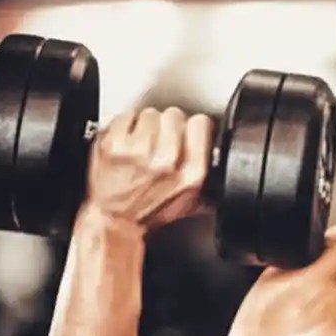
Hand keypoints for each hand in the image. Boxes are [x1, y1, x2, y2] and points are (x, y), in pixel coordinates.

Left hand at [85, 107, 213, 231]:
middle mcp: (167, 161)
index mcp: (192, 174)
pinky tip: (127, 140)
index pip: (200, 124)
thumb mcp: (191, 203)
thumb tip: (222, 162)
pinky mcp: (114, 145)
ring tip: (143, 142)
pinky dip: (125, 126)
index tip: (187, 131)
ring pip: (150, 114)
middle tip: (161, 139)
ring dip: (147, 125)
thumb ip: (210, 180)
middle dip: (168, 124)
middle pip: (174, 115)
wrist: (116, 220)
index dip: (193, 126)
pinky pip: (126, 116)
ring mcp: (138, 151)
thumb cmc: (149, 212)